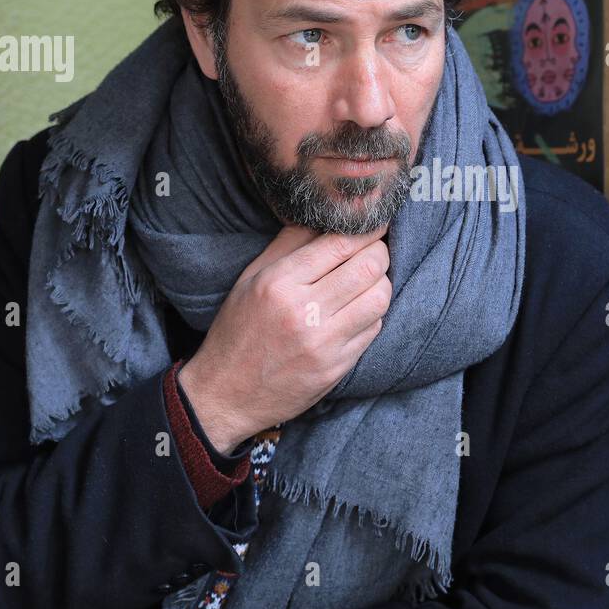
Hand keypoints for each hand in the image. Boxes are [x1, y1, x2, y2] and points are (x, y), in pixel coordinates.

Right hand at [179, 222, 391, 453]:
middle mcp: (303, 311)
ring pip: (379, 298)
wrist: (227, 394)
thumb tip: (323, 215)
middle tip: (375, 251)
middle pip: (368, 267)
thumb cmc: (238, 330)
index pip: (339, 244)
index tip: (375, 224)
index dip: (366, 230)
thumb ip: (288, 243)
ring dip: (381, 283)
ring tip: (369, 280)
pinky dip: (372, 314)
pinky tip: (358, 310)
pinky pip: (373, 329)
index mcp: (278, 283)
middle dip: (380, 253)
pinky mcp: (336, 367)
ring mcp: (323, 343)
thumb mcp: (251, 278)